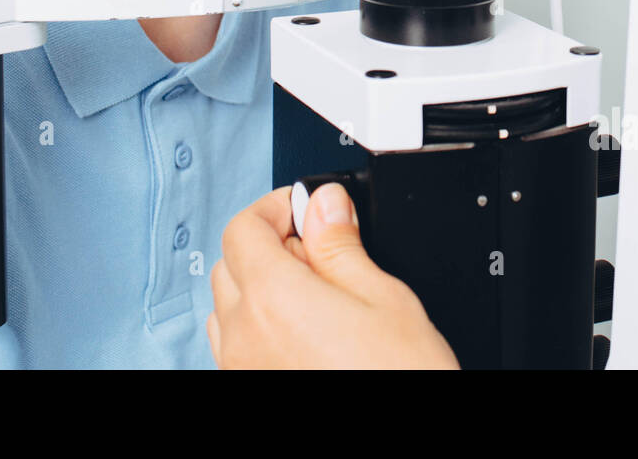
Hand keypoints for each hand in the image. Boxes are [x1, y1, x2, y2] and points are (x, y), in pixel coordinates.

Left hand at [207, 182, 458, 368]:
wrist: (409, 452)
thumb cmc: (401, 381)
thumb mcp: (385, 298)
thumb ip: (341, 244)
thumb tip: (324, 202)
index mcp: (274, 299)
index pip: (243, 228)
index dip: (275, 207)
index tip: (307, 209)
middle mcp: (244, 336)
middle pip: (230, 264)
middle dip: (269, 245)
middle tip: (321, 251)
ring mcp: (240, 372)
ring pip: (227, 308)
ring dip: (259, 288)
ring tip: (317, 298)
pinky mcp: (247, 392)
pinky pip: (234, 348)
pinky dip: (257, 328)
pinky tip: (305, 336)